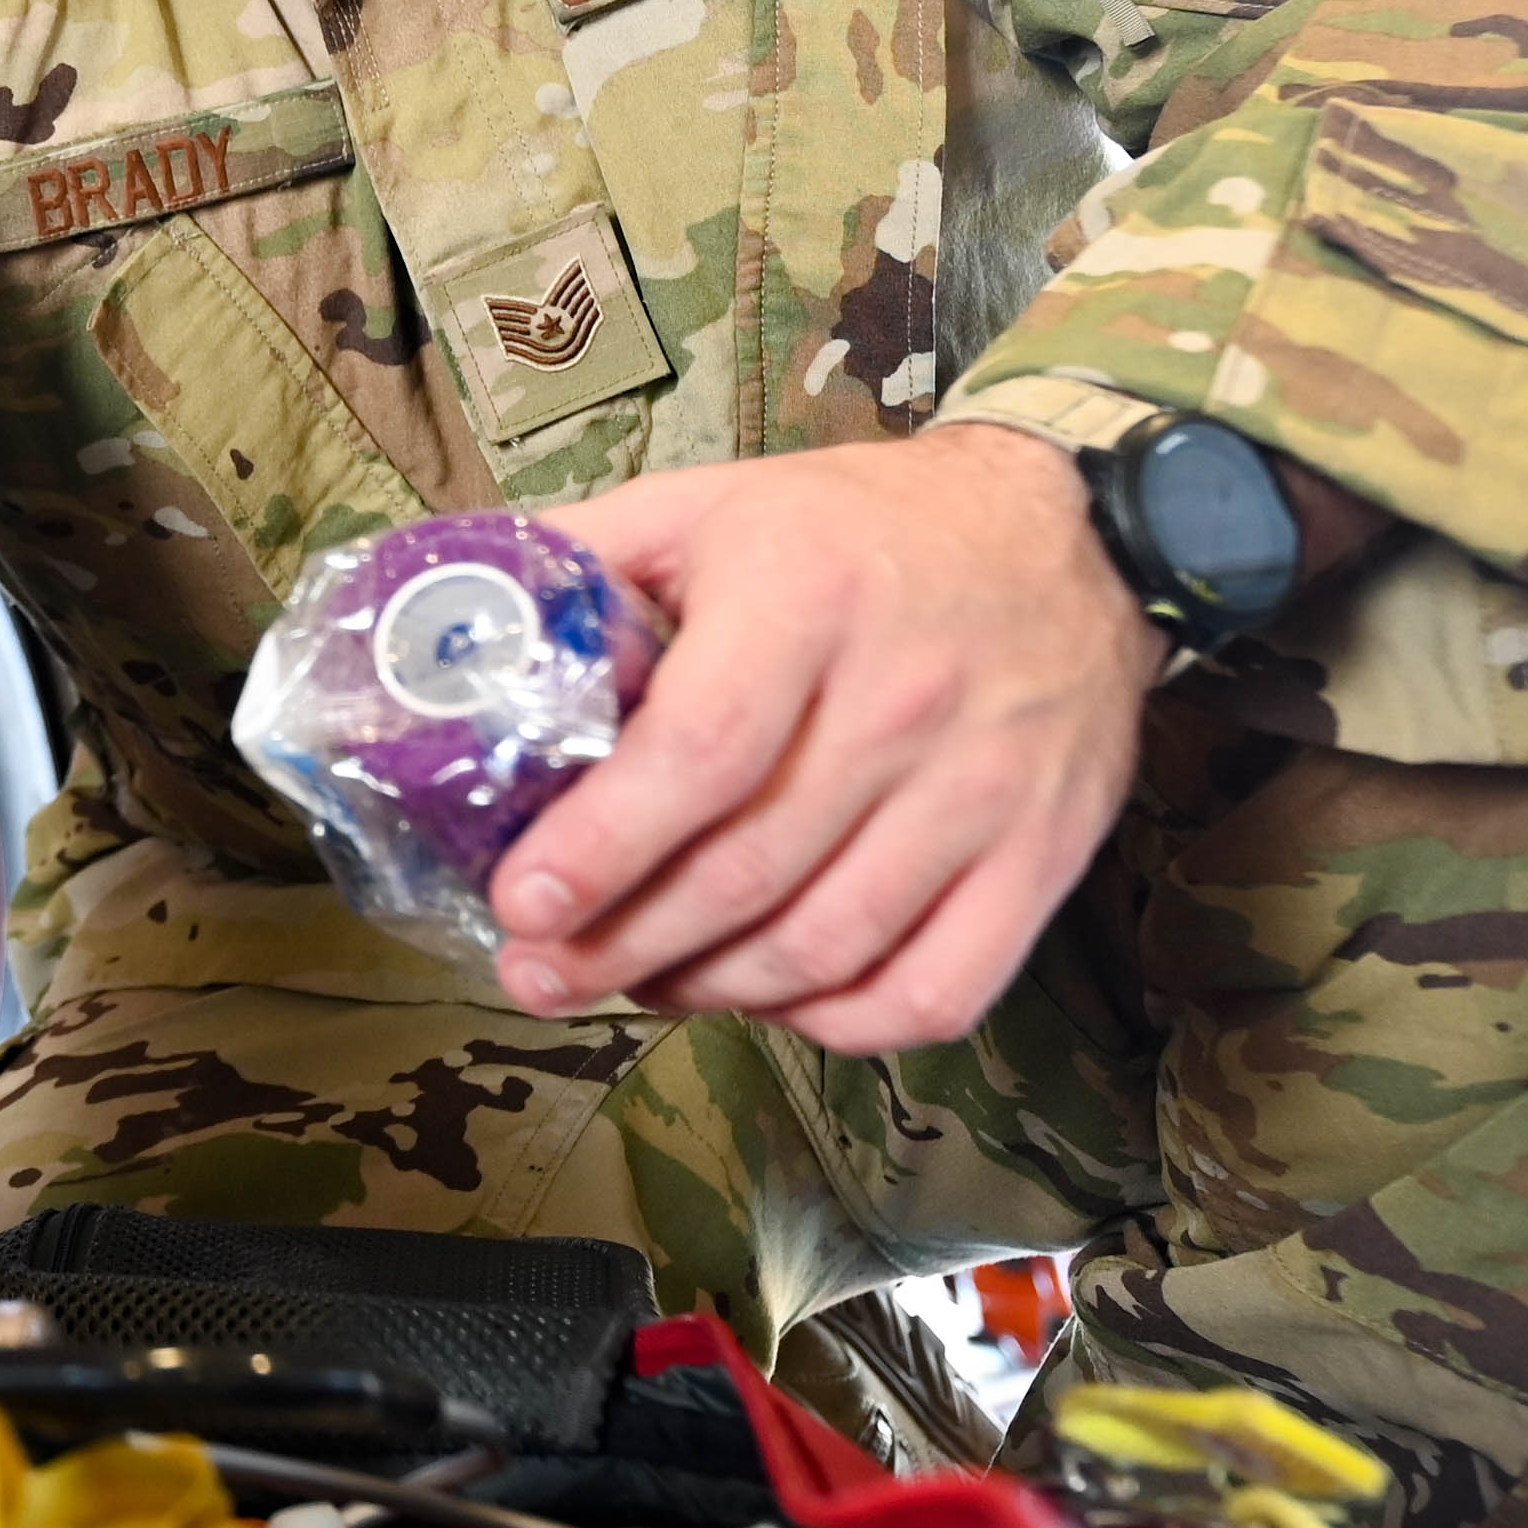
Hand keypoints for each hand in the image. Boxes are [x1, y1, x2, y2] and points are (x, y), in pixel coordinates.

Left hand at [492, 426, 1158, 1053]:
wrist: (1073, 534)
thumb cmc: (862, 528)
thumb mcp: (713, 503)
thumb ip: (585, 561)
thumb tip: (455, 634)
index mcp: (806, 595)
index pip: (697, 754)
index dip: (600, 849)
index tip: (522, 906)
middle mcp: (905, 697)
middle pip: (745, 873)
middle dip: (620, 947)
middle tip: (541, 971)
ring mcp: (986, 787)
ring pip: (827, 948)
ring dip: (710, 992)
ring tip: (636, 981)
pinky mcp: (1045, 856)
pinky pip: (934, 992)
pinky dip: (835, 1024)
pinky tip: (767, 999)